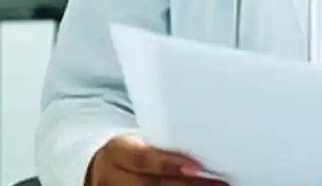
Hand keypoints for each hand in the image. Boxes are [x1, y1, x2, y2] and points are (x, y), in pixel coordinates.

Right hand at [87, 134, 227, 184]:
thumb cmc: (132, 150)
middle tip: (219, 183)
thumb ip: (162, 145)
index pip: (144, 159)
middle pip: (153, 184)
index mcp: (118, 154)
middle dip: (188, 185)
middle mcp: (114, 178)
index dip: (169, 164)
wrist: (103, 169)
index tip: (196, 166)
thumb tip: (204, 140)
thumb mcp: (137, 141)